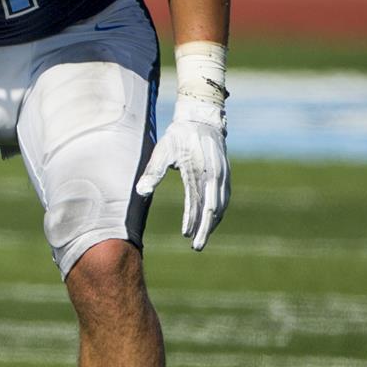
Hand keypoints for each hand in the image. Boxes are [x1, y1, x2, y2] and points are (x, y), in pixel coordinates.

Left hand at [135, 95, 228, 250]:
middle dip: (205, 230)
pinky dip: (218, 213)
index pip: (198, 202)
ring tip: (202, 238)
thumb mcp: (162, 150)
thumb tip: (141, 192)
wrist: (201, 119)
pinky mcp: (225, 175)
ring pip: (221, 206)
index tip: (185, 235)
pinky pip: (224, 199)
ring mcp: (223, 176)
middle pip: (213, 209)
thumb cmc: (178, 136)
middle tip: (197, 247)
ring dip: (212, 224)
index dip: (192, 220)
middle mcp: (215, 175)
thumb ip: (153, 172)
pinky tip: (210, 222)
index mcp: (199, 171)